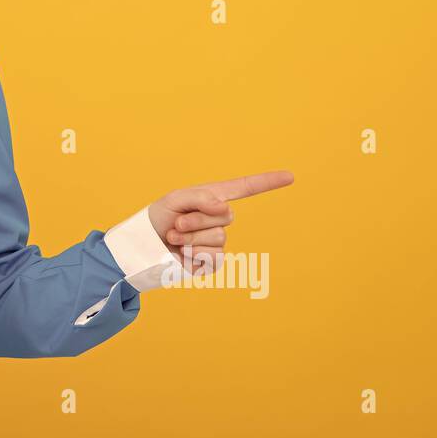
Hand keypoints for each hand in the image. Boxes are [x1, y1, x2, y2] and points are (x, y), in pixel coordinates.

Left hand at [148, 170, 293, 274]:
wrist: (145, 245)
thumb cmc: (159, 218)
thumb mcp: (176, 199)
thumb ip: (201, 198)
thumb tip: (225, 208)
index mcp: (213, 198)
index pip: (246, 188)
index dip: (268, 182)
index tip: (291, 176)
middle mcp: (218, 219)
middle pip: (226, 216)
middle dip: (196, 220)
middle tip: (177, 223)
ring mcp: (217, 241)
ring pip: (218, 238)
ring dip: (190, 238)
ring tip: (173, 237)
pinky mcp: (212, 261)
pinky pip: (215, 257)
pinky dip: (194, 254)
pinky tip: (182, 253)